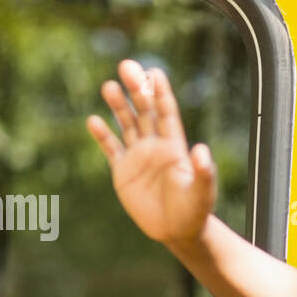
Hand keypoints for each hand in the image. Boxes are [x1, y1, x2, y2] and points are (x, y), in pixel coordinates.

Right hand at [86, 59, 215, 246]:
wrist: (178, 231)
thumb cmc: (195, 210)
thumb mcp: (202, 192)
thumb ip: (203, 172)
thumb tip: (202, 150)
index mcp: (175, 146)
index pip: (167, 113)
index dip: (161, 93)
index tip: (154, 72)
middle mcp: (156, 146)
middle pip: (145, 111)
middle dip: (136, 89)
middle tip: (126, 66)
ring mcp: (138, 157)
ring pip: (126, 124)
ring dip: (118, 106)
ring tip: (109, 86)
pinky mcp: (123, 171)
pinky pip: (111, 149)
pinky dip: (102, 136)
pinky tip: (93, 121)